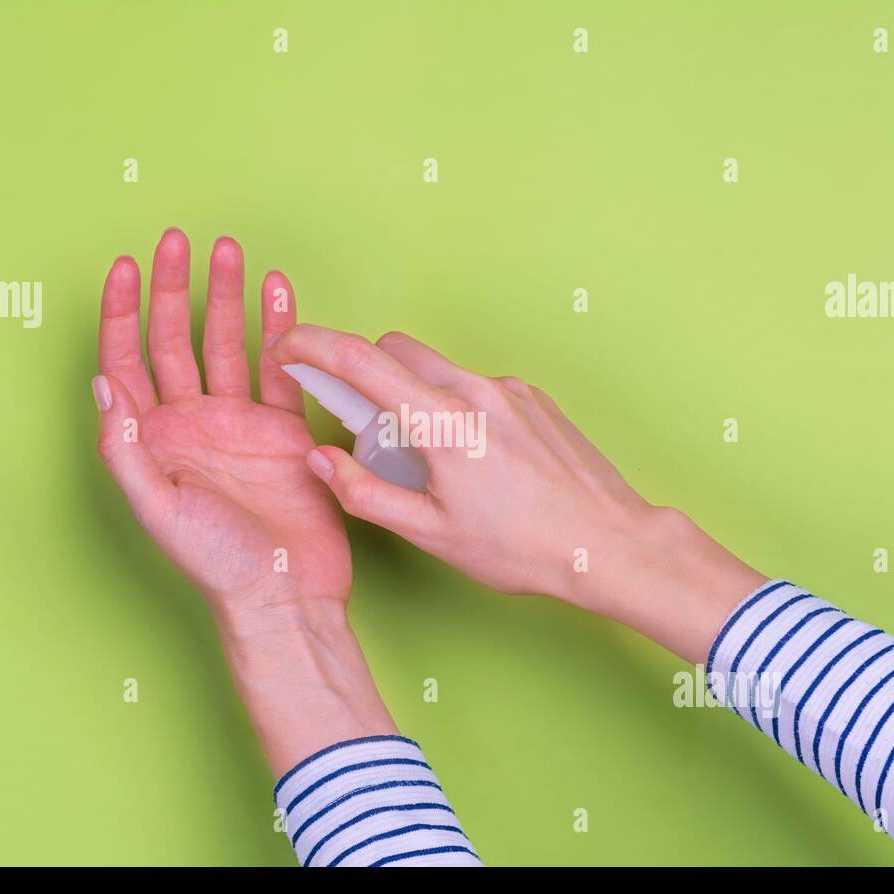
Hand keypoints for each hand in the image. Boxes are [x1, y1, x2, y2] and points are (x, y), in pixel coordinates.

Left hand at [93, 229, 349, 631]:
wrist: (285, 595)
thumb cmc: (218, 564)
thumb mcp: (159, 510)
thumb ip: (126, 449)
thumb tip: (101, 383)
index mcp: (153, 441)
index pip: (127, 362)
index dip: (121, 313)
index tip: (125, 267)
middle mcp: (191, 425)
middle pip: (175, 341)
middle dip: (174, 289)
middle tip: (178, 242)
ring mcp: (238, 425)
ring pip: (227, 345)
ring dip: (227, 298)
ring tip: (231, 251)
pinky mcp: (283, 432)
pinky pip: (280, 371)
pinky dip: (281, 330)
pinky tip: (278, 294)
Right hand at [267, 325, 766, 662]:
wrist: (607, 542)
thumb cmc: (523, 548)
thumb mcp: (430, 534)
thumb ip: (364, 493)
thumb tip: (321, 459)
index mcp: (442, 421)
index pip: (359, 359)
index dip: (310, 345)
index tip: (286, 349)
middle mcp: (475, 390)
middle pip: (395, 349)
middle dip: (364, 371)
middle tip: (361, 423)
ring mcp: (508, 389)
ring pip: (437, 367)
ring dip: (412, 391)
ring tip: (426, 455)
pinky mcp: (533, 397)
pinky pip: (475, 385)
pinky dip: (455, 405)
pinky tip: (474, 458)